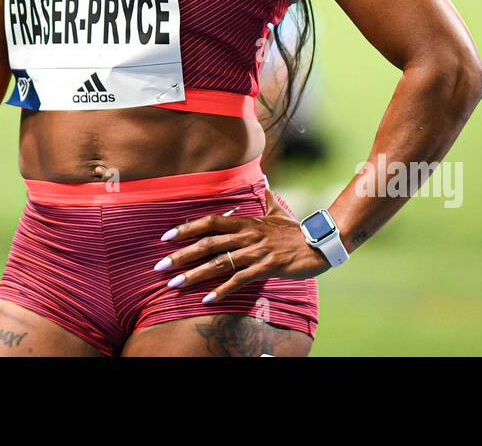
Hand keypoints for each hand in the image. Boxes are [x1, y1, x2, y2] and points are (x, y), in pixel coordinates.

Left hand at [152, 187, 330, 303]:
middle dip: (181, 255)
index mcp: (246, 222)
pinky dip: (222, 290)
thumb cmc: (296, 230)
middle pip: (207, 244)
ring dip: (195, 275)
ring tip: (175, 285)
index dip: (186, 228)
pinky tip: (207, 300)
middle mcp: (247, 235)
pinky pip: (240, 280)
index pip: (209, 222)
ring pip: (219, 263)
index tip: (166, 237)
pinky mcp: (267, 267)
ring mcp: (256, 251)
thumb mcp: (278, 212)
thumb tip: (265, 182)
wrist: (320, 243)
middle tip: (160, 266)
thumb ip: (267, 199)